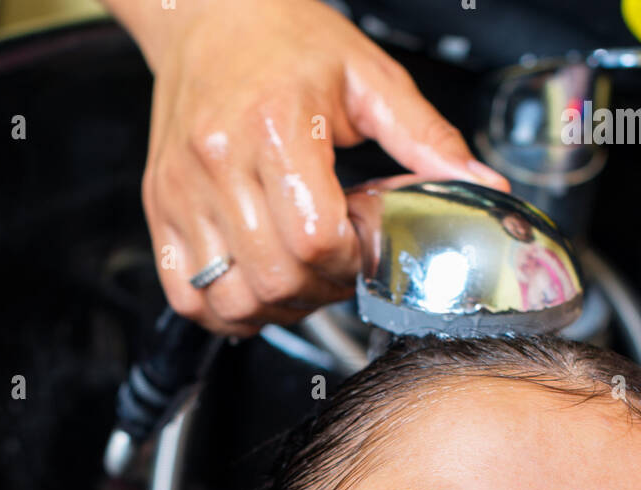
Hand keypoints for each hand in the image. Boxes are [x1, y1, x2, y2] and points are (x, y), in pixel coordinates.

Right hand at [114, 0, 507, 335]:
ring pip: (233, 299)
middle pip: (277, 278)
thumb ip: (427, 138)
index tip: (362, 241)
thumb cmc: (285, 40)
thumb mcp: (369, 77)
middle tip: (337, 260)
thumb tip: (481, 185)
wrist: (209, 13)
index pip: (316, 239)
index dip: (351, 258)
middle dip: (321, 287)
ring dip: (276, 306)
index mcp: (276, 126)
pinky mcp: (159, 209)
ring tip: (299, 272)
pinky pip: (189, 296)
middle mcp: (219, 161)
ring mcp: (182, 191)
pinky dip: (226, 309)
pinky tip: (255, 283)